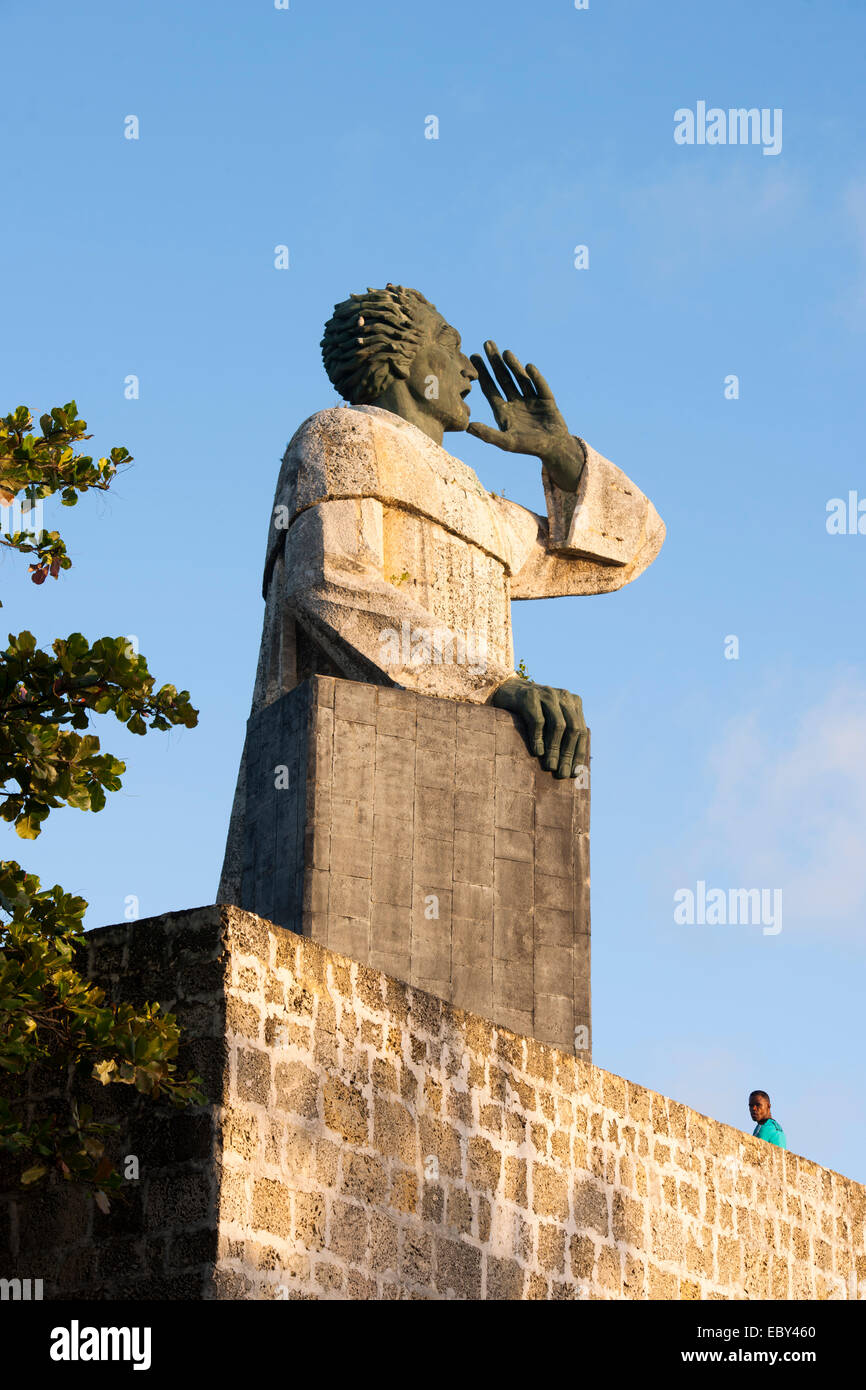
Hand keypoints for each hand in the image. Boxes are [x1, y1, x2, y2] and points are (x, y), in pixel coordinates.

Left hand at [466, 341, 584, 492]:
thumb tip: (468, 426)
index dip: (482, 373)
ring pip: (520, 379)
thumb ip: (487, 435)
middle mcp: (516, 403)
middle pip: (503, 378)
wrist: (554, 450)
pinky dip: (535, 377)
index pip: (490, 388)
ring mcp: (531, 400)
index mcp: (504, 411)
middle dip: (495, 362)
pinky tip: (528, 367)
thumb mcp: (506, 442)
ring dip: (513, 365)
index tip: (474, 356)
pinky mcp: (547, 400)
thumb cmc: (528, 448)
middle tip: (487, 344)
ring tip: (505, 352)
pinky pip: (540, 386)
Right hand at [492, 676, 587, 778]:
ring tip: (551, 766)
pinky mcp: (529, 696)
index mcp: (573, 702)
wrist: (507, 690)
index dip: (579, 753)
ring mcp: (547, 694)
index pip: (581, 730)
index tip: (575, 773)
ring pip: (558, 726)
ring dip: (555, 749)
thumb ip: (563, 733)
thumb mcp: (550, 718)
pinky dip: (539, 739)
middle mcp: (563, 696)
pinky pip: (538, 721)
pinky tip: (537, 752)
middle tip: (562, 773)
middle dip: (568, 754)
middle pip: (573, 728)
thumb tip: (572, 767)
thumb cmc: (530, 711)